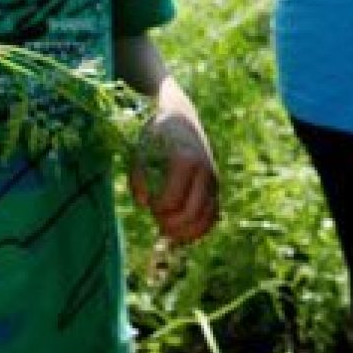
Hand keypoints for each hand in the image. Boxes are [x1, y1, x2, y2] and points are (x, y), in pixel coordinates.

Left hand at [131, 102, 218, 244]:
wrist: (181, 120)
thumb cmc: (156, 138)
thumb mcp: (140, 153)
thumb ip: (138, 179)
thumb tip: (144, 204)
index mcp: (185, 161)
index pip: (171, 201)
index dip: (156, 209)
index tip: (148, 202)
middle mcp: (204, 171)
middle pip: (191, 214)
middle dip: (170, 225)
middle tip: (157, 222)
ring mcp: (213, 180)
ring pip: (207, 219)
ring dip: (187, 233)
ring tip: (169, 233)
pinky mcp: (215, 188)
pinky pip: (212, 216)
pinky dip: (199, 229)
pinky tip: (182, 232)